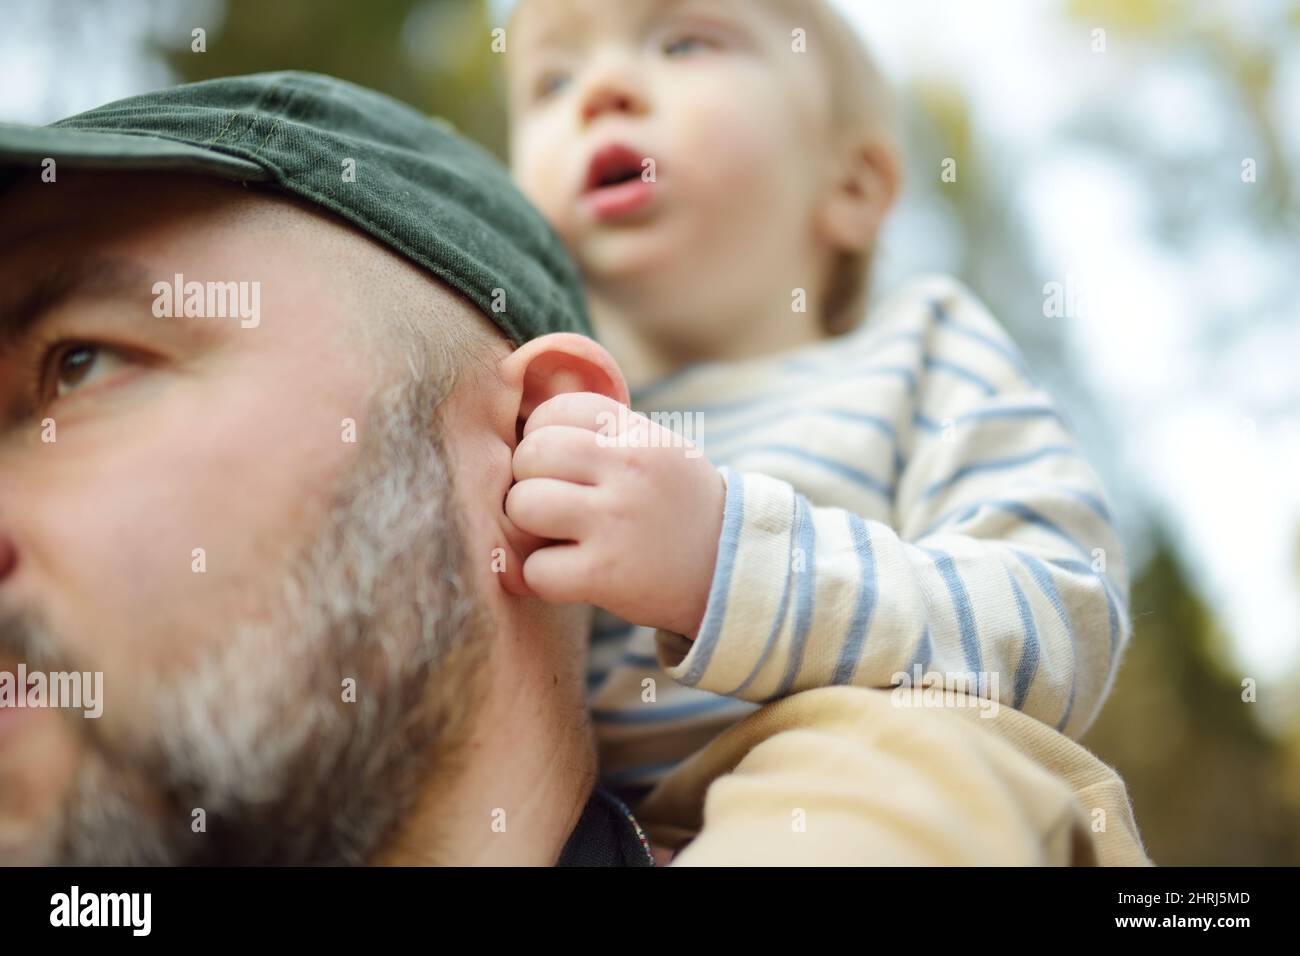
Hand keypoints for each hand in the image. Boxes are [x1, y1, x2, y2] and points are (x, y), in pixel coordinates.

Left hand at [507, 392, 724, 638]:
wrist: (731, 570)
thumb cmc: (677, 507)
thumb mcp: (658, 449)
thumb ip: (602, 431)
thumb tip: (523, 421)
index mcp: (639, 435)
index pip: (554, 411)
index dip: (543, 438)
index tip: (562, 466)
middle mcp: (629, 470)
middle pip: (531, 454)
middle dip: (529, 480)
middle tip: (555, 503)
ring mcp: (616, 521)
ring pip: (523, 505)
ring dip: (527, 528)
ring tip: (557, 537)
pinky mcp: (606, 574)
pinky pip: (535, 570)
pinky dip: (541, 578)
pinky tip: (568, 574)